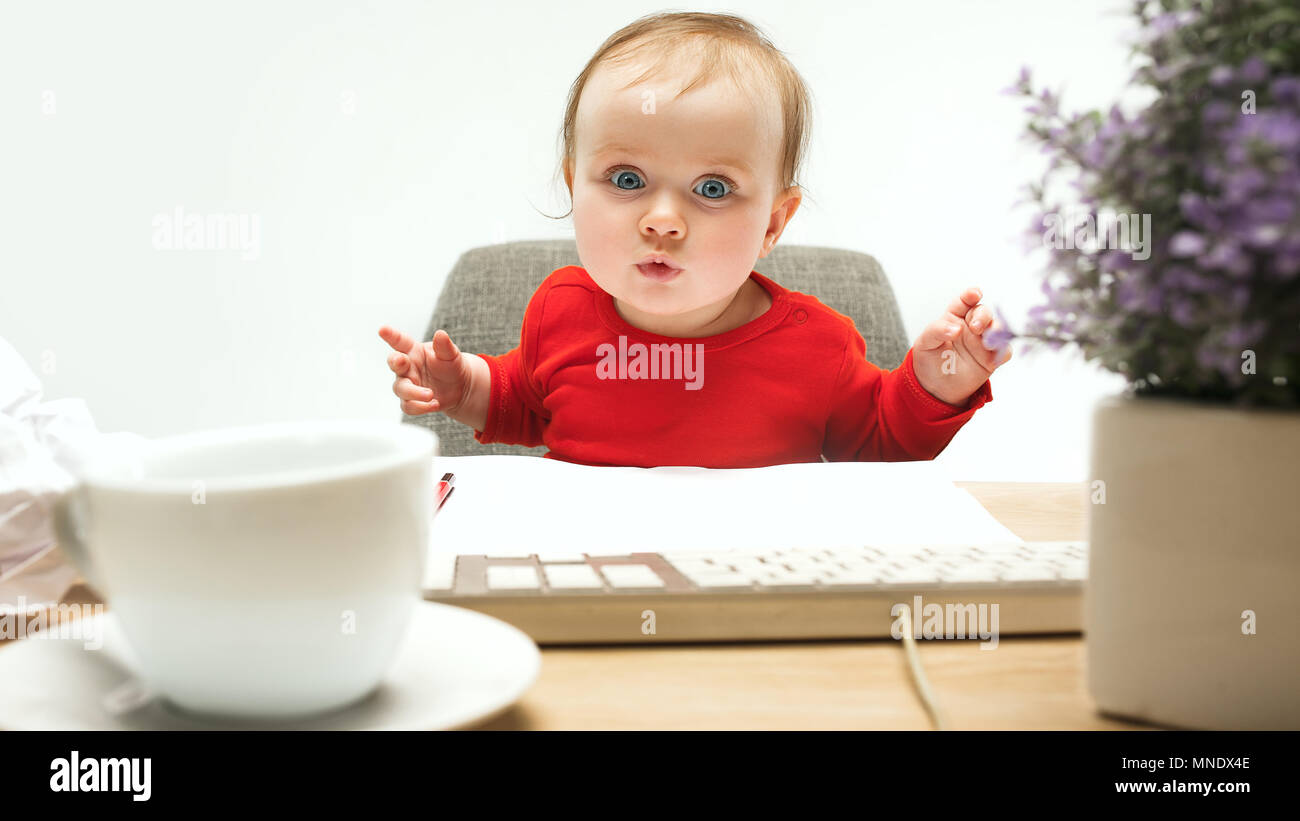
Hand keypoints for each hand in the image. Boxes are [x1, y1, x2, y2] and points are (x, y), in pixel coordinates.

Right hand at [378, 326, 470, 415]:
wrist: (460, 387)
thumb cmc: (451, 365)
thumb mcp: (451, 354)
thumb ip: (444, 346)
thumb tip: (441, 334)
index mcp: (414, 351)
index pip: (400, 341)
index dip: (391, 335)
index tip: (382, 329)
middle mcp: (407, 367)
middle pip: (394, 363)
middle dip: (395, 362)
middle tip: (402, 361)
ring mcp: (407, 384)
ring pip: (400, 388)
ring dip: (414, 393)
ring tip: (431, 394)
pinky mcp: (411, 400)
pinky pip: (408, 406)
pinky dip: (421, 407)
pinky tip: (435, 404)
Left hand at [910, 287, 1012, 406]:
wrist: (935, 387)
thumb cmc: (930, 359)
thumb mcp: (925, 343)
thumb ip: (937, 331)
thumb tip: (955, 328)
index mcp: (954, 317)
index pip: (964, 301)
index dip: (970, 295)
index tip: (974, 294)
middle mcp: (971, 326)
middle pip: (983, 312)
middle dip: (983, 316)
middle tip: (976, 327)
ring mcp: (982, 341)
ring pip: (997, 329)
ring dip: (996, 331)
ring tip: (987, 340)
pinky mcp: (991, 358)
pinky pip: (1003, 351)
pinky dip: (1002, 352)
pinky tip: (994, 358)